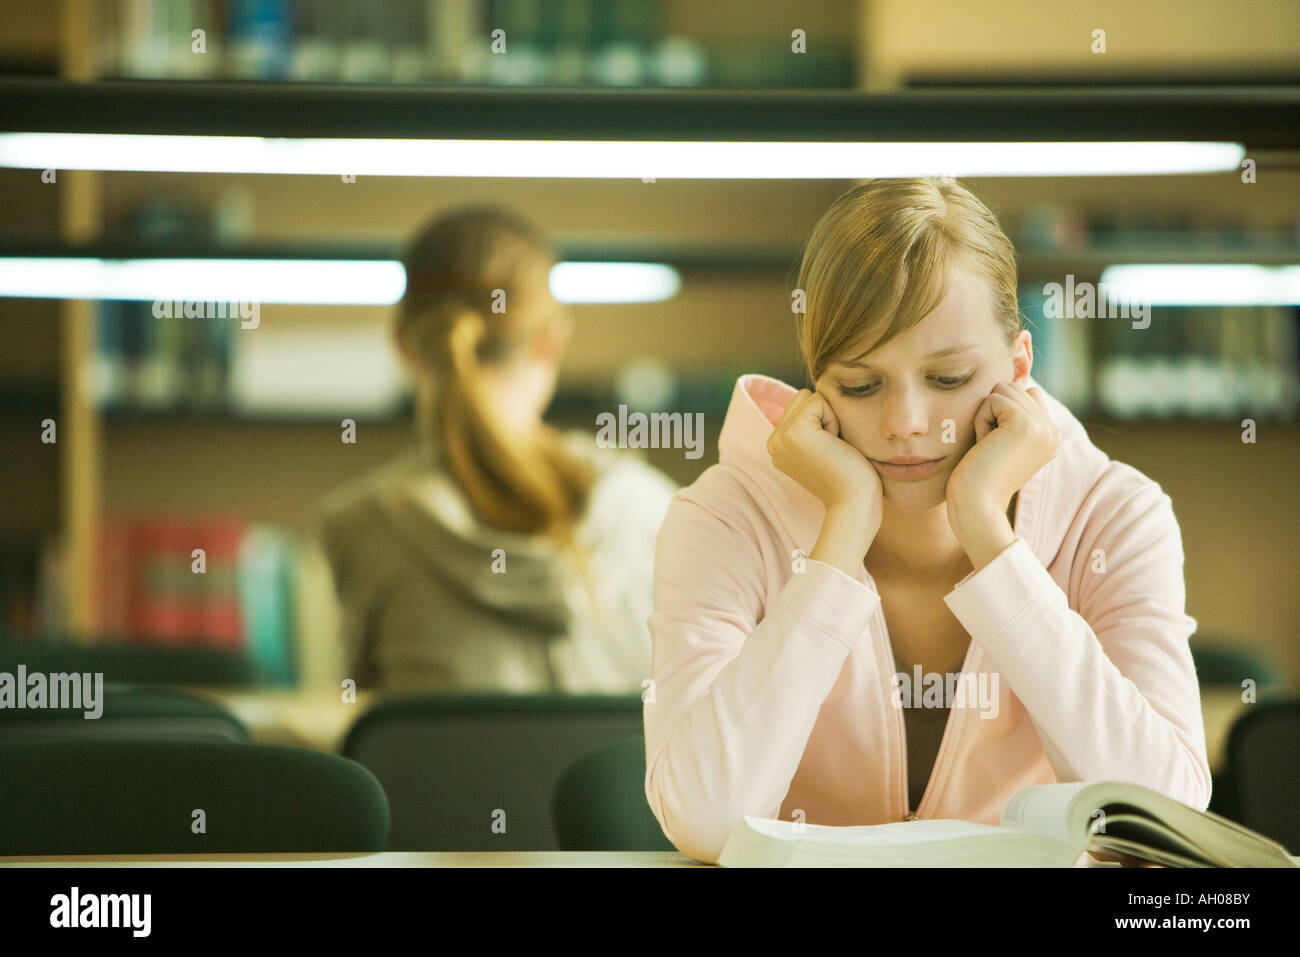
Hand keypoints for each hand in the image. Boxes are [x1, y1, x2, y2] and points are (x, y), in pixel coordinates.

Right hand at [767, 389, 883, 530]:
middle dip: (826, 417)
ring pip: (810, 397)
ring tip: (833, 449)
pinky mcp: (794, 432)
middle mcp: (773, 441)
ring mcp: (780, 437)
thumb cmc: (851, 479)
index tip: (830, 453)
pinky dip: (834, 420)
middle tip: (833, 451)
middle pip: (804, 398)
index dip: (825, 421)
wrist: (854, 504)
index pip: (802, 406)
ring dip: (830, 418)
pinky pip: (818, 401)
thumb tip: (819, 400)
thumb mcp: (825, 449)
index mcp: (779, 446)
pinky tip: (835, 447)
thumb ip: (815, 428)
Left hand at [945, 381, 1060, 522]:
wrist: (977, 507)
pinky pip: (992, 399)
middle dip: (992, 413)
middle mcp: (1053, 431)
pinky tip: (984, 446)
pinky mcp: (1025, 423)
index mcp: (1051, 436)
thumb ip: (1011, 417)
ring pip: (1003, 390)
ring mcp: (1043, 426)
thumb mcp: (1002, 443)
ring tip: (988, 446)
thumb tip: (1006, 382)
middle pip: (1014, 388)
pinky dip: (980, 420)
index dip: (1001, 411)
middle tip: (991, 447)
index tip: (996, 445)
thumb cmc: (978, 478)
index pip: (1026, 394)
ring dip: (985, 416)